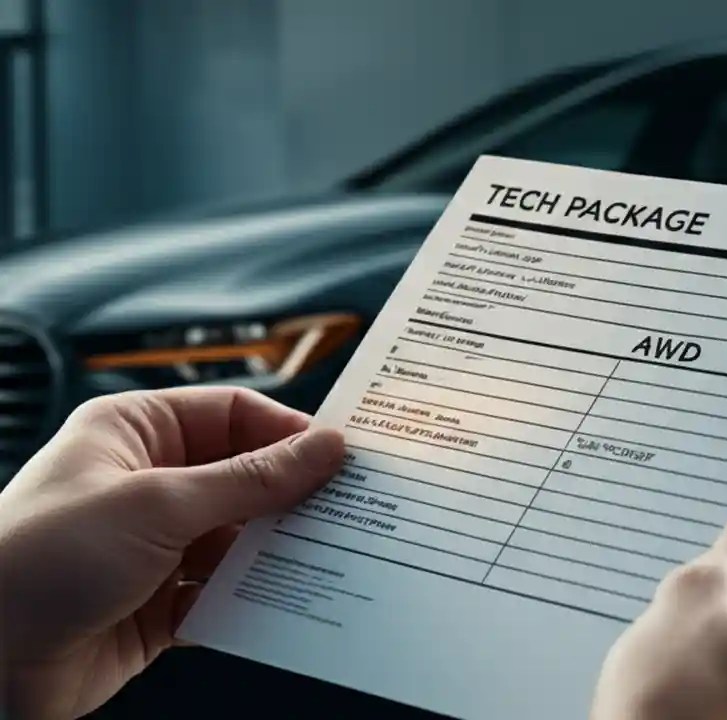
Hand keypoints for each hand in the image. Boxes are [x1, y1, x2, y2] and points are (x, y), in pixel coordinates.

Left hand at [0, 387, 344, 718]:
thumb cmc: (41, 557)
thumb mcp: (158, 504)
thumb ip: (251, 479)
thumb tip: (325, 448)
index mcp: (136, 432)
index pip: (235, 415)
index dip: (289, 432)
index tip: (343, 459)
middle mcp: (147, 483)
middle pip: (246, 478)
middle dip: (291, 498)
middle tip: (349, 512)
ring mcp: (154, 546)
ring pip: (241, 539)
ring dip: (276, 553)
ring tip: (323, 560)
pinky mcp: (159, 604)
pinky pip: (225, 592)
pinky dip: (252, 600)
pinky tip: (280, 605)